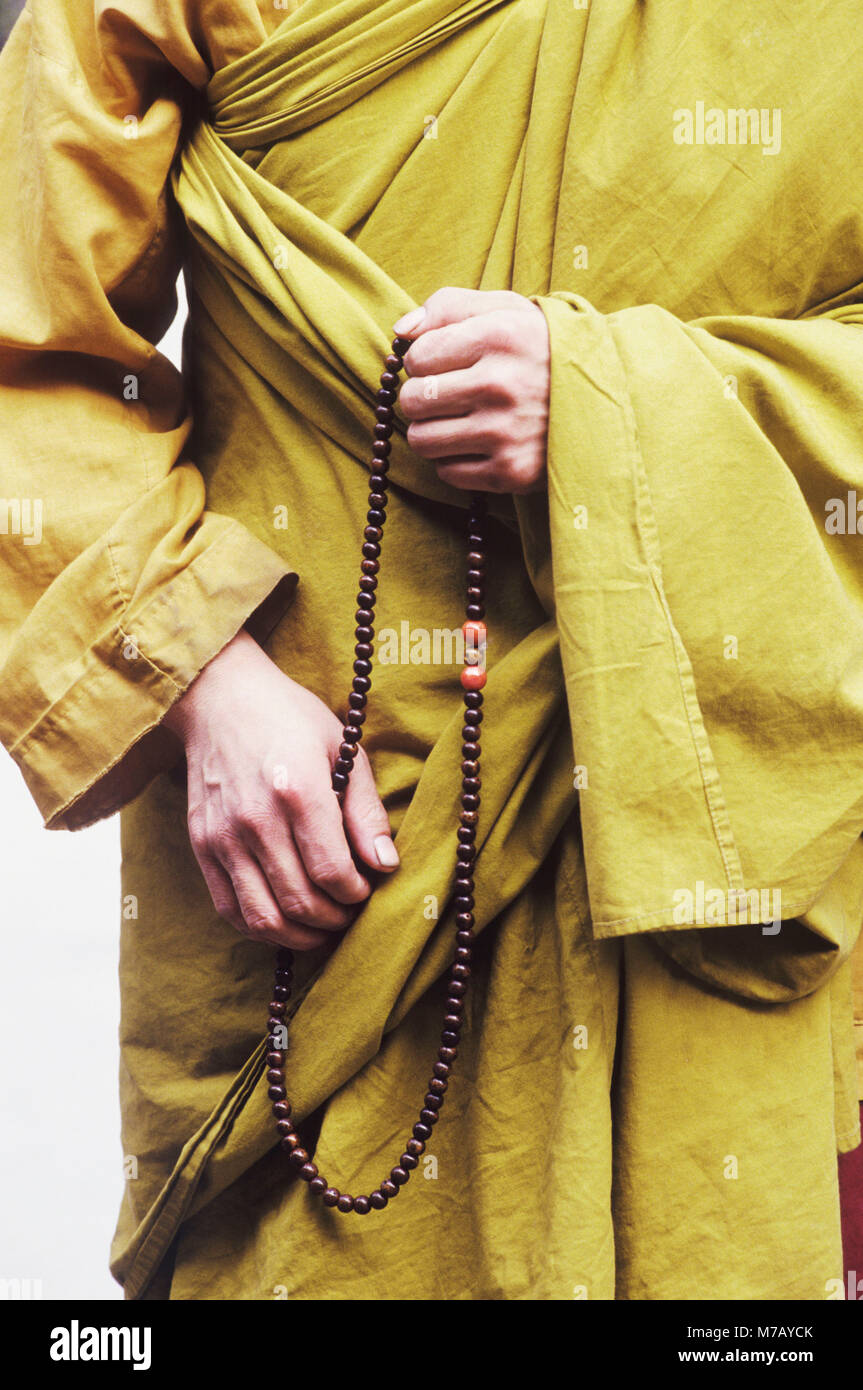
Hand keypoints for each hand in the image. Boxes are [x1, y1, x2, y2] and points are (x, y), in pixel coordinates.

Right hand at [163, 629, 398, 949]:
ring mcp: (222, 837)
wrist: (220, 699)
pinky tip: (285, 920)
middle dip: (334, 920)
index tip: (366, 889)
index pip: (332, 871)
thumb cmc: (290, 720)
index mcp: (298, 791)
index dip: (355, 894)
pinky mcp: (201, 846)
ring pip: (264, 918)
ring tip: (321, 927)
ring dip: (300, 935)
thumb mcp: (343, 750)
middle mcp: (256, 820)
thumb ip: (365, 811)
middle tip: (349, 912)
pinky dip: (261, 928)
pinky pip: (230, 909)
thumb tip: (386, 865)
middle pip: (300, 902)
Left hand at [394, 287, 549, 493]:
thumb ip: (449, 306)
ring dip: (432, 432)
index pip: (417, 357)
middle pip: (414, 400)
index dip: (424, 360)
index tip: (445, 363)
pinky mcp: (510, 472)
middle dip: (423, 397)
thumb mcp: (507, 310)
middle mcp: (501, 385)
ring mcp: (506, 433)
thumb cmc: (541, 349)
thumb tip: (401, 331)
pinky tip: (480, 444)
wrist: (607, 398)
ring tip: (459, 420)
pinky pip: (448, 472)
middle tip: (448, 394)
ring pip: (423, 440)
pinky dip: (456, 461)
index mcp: (499, 335)